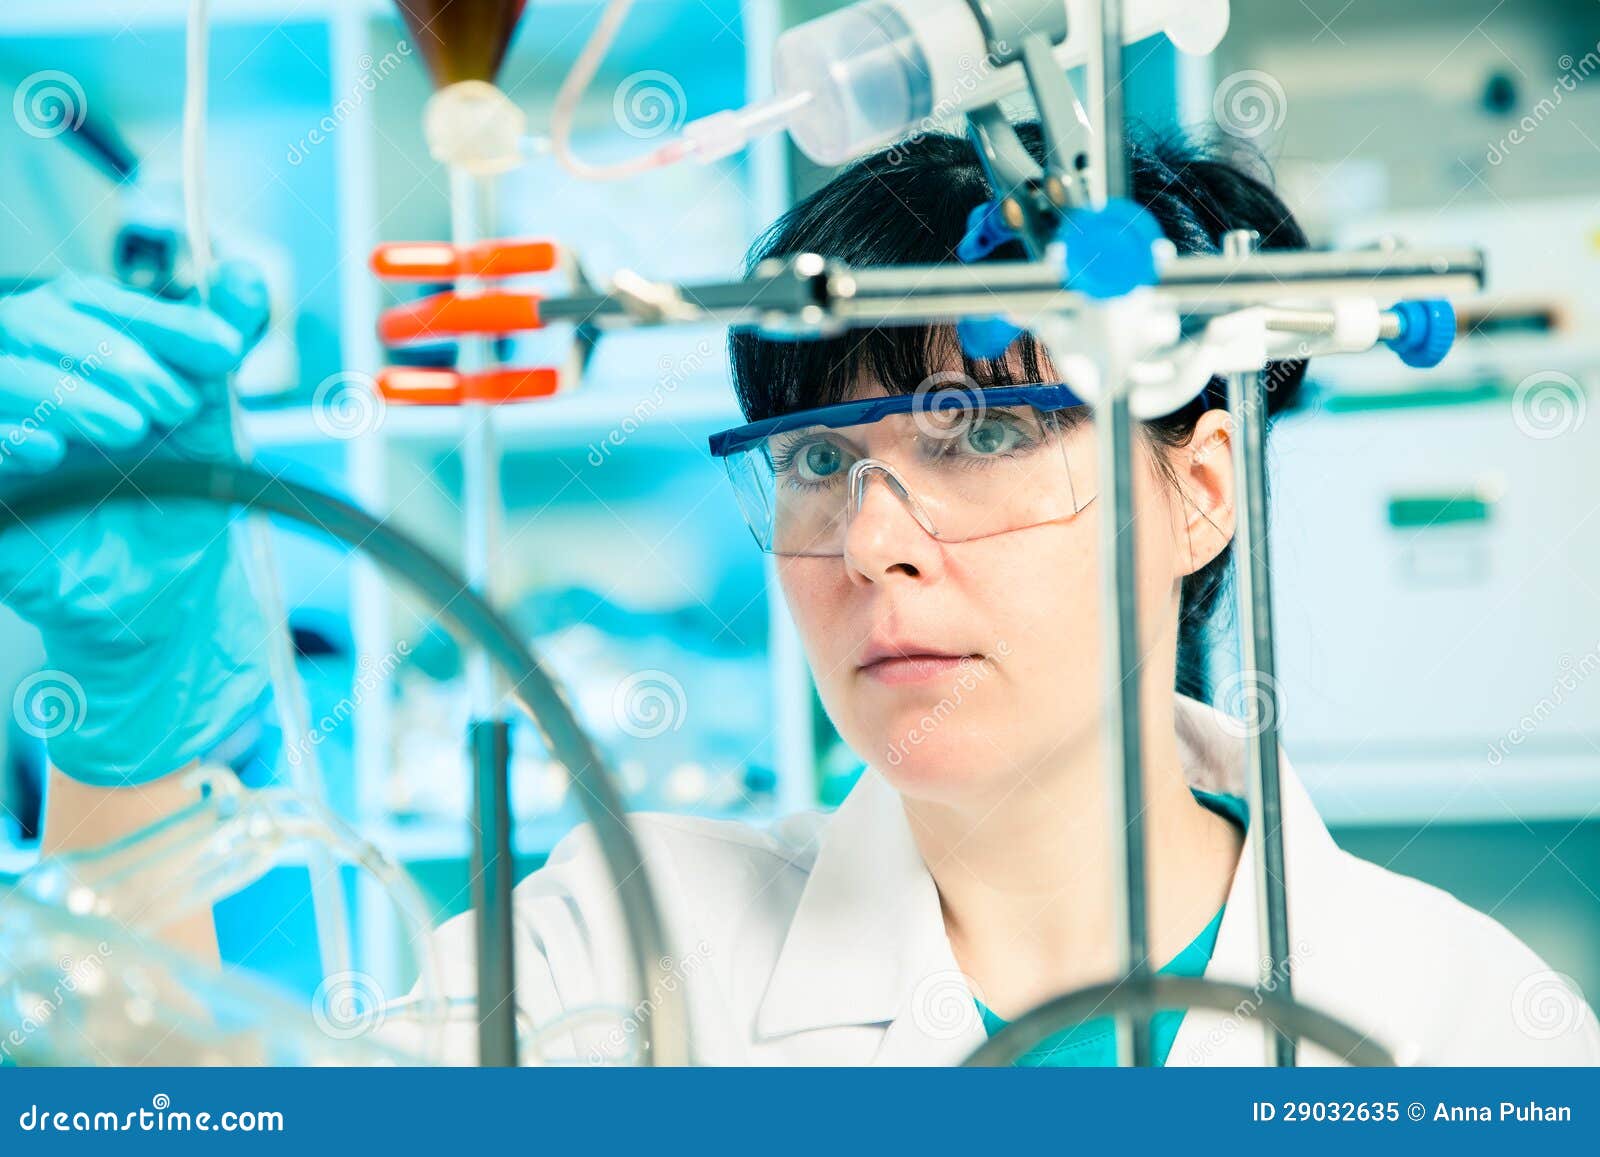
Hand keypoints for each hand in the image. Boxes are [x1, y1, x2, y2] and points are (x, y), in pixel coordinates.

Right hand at [0, 261, 273, 786]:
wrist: (166, 593)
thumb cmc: (179, 498)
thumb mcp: (210, 417)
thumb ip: (218, 343)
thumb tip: (241, 274)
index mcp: (77, 344)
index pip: (98, 301)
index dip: (162, 320)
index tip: (225, 353)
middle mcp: (27, 371)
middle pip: (39, 322)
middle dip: (116, 356)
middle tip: (172, 405)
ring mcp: (3, 426)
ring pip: (2, 368)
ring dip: (67, 390)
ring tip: (128, 429)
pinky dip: (6, 433)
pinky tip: (47, 451)